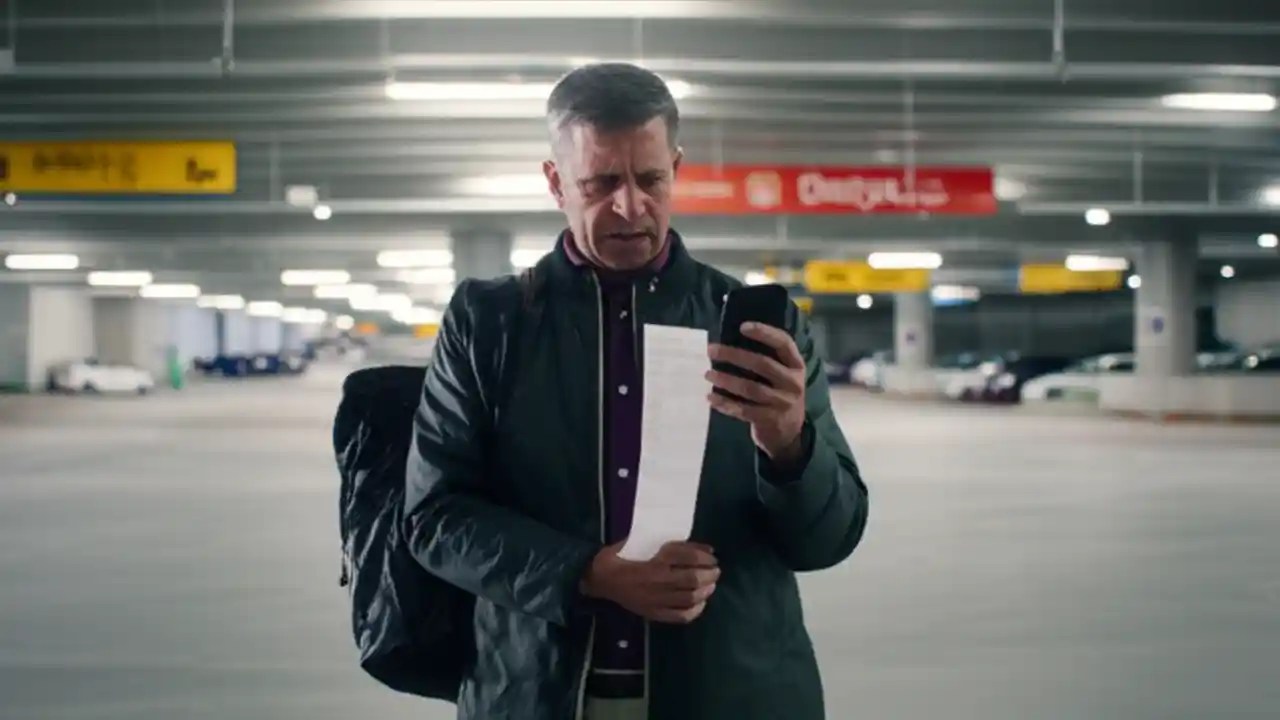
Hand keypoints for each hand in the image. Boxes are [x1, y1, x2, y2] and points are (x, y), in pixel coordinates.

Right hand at [580, 541, 719, 623]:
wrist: (598, 579)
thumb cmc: (617, 557)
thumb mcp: (636, 541)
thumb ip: (661, 542)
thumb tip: (690, 544)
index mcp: (653, 561)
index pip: (686, 557)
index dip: (703, 555)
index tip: (712, 554)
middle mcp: (658, 581)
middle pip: (693, 578)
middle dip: (709, 574)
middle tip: (716, 570)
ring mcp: (656, 600)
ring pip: (689, 598)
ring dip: (705, 591)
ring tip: (711, 585)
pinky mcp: (653, 613)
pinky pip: (679, 616)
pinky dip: (694, 611)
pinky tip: (700, 603)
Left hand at [707, 322, 806, 463]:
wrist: (789, 433)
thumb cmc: (779, 394)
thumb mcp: (782, 375)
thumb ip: (768, 360)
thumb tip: (731, 341)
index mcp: (796, 365)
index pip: (784, 343)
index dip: (764, 333)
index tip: (742, 327)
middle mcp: (792, 383)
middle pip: (762, 364)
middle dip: (734, 355)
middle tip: (711, 350)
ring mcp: (782, 403)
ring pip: (750, 388)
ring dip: (726, 380)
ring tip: (708, 374)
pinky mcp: (769, 420)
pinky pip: (743, 410)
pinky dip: (725, 403)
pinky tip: (710, 397)